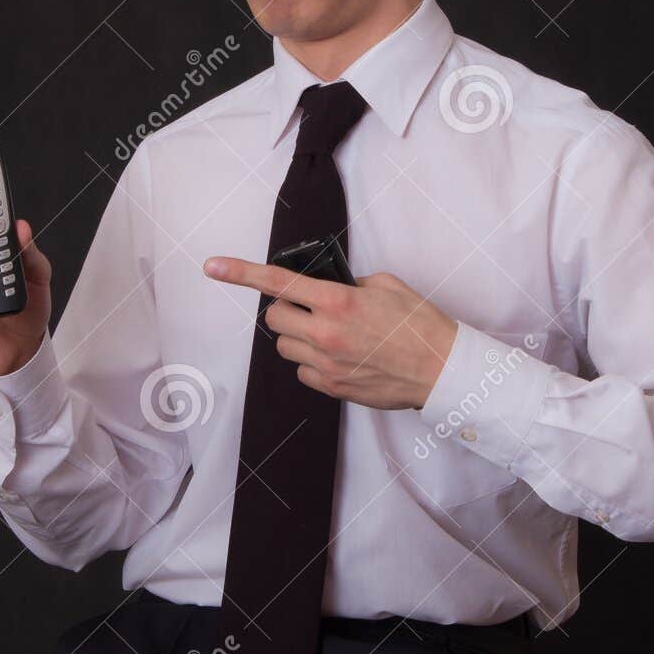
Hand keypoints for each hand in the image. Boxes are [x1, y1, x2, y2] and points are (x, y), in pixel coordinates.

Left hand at [203, 257, 457, 410]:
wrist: (441, 370)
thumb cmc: (420, 325)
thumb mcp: (386, 286)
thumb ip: (348, 284)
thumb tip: (326, 287)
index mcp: (337, 301)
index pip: (278, 283)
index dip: (240, 273)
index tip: (212, 266)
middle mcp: (325, 333)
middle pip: (274, 318)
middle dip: (285, 309)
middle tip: (310, 308)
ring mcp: (326, 364)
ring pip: (285, 347)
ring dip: (298, 336)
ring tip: (330, 334)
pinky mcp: (332, 387)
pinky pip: (302, 371)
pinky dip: (312, 362)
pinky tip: (340, 356)